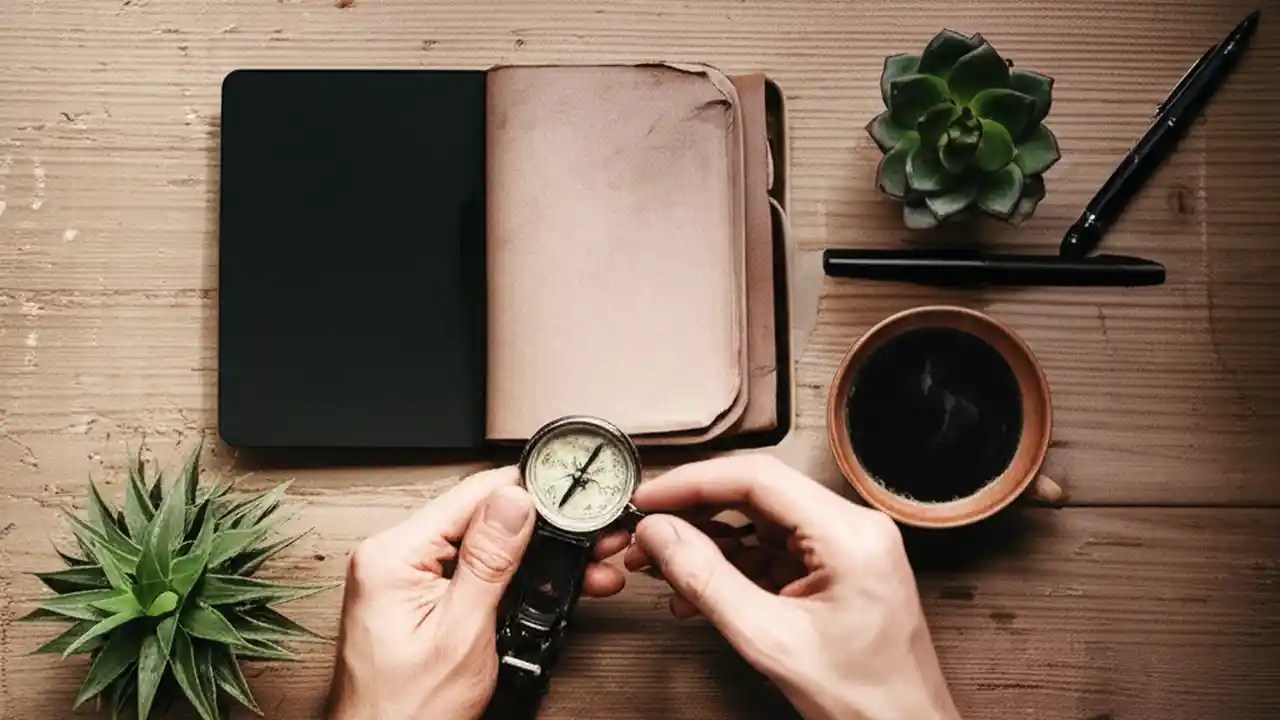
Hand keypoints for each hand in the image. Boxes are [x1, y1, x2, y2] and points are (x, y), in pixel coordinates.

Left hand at [326, 467, 630, 719]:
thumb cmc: (406, 711)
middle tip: (588, 536)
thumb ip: (489, 562)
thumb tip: (514, 501)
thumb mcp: (461, 632)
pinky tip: (547, 581)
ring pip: (484, 544)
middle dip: (540, 526)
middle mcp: (394, 558)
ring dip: (535, 553)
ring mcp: (406, 577)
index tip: (571, 498)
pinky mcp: (420, 596)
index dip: (528, 492)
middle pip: (480, 517)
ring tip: (583, 563)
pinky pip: (473, 570)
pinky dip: (513, 576)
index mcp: (393, 556)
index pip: (470, 495)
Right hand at [625, 456, 959, 719]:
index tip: (650, 496)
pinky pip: (773, 552)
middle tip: (647, 530)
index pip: (758, 478)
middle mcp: (854, 529)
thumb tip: (661, 536)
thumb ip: (708, 580)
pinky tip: (696, 589)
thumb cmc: (864, 699)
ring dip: (708, 543)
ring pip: (760, 523)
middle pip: (757, 495)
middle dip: (695, 513)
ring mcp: (847, 547)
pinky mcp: (837, 568)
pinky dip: (733, 567)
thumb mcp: (769, 639)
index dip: (693, 482)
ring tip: (660, 564)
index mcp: (849, 535)